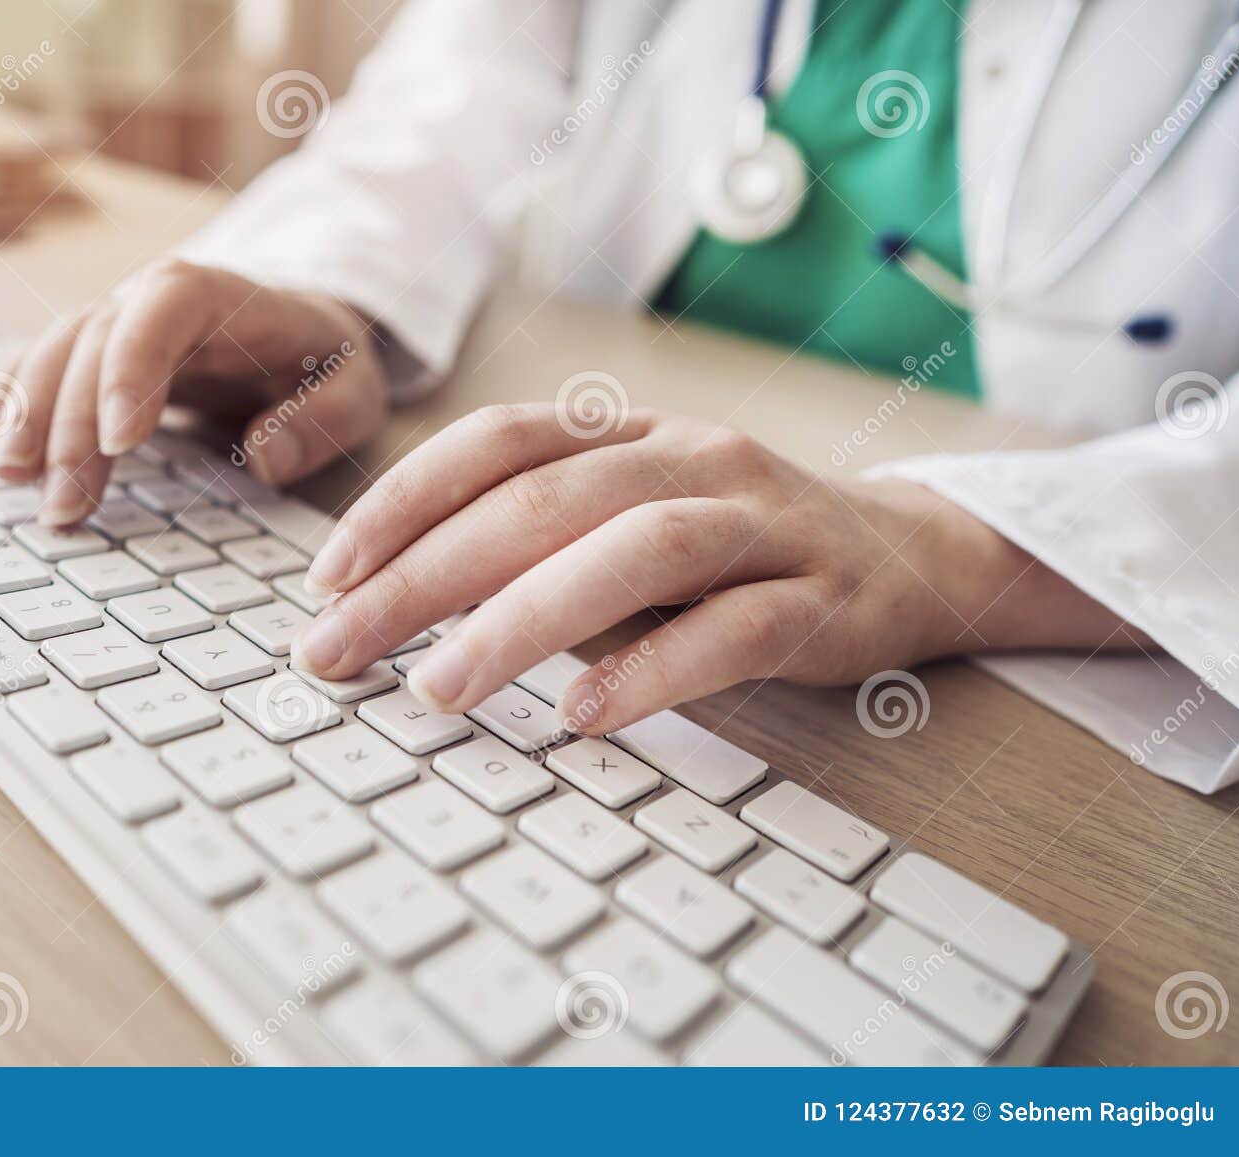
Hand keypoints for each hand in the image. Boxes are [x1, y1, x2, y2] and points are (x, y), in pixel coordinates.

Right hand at [0, 260, 387, 523]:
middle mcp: (154, 297)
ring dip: (25, 416)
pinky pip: (38, 367)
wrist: (302, 330)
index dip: (133, 369)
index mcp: (223, 296)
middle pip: (95, 342)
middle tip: (62, 505)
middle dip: (71, 424)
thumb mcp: (355, 393)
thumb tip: (264, 458)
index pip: (164, 310)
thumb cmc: (326, 365)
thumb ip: (320, 422)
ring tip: (9, 480)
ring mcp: (116, 321)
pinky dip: (9, 403)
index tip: (124, 442)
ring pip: (54, 352)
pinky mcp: (94, 352)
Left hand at [290, 404, 1133, 732]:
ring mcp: (764, 524)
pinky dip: (654, 670)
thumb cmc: (736, 548)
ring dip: (525, 620)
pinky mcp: (824, 600)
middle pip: (544, 501)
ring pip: (637, 552)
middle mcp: (692, 459)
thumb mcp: (632, 519)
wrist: (911, 555)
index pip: (499, 441)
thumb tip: (395, 604)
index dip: (404, 500)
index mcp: (631, 434)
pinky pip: (735, 629)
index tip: (327, 576)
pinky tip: (583, 716)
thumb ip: (540, 542)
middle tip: (340, 650)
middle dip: (426, 575)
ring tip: (440, 689)